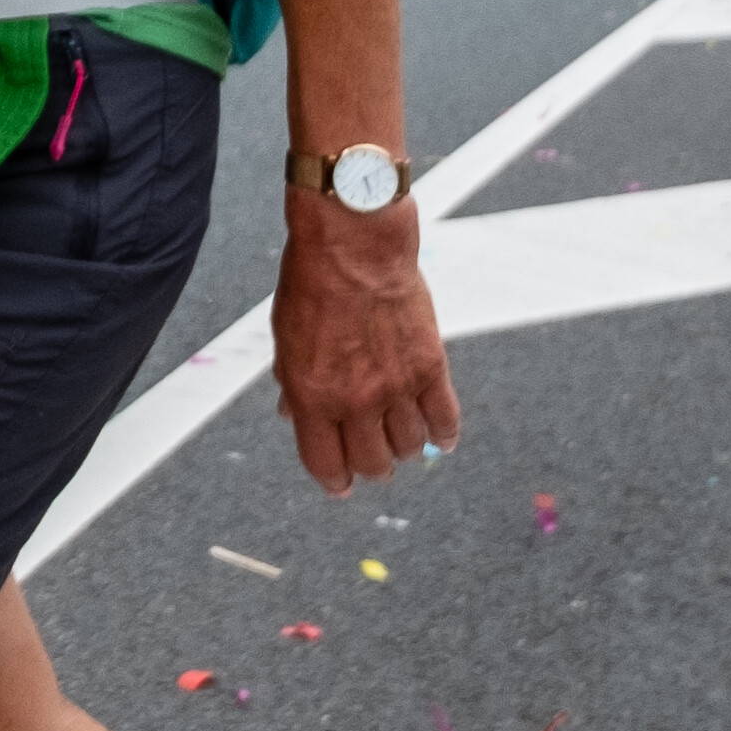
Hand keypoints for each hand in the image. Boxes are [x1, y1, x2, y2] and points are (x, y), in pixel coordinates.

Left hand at [272, 190, 456, 494]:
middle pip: (372, 463)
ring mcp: (395, 386)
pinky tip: (440, 437)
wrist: (354, 244)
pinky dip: (444, 434)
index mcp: (311, 396)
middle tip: (373, 460)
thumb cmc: (313, 283)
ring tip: (400, 436)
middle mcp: (354, 399)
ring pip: (409, 447)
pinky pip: (444, 418)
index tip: (342, 486)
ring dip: (405, 448)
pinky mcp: (430, 367)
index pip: (325, 463)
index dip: (335, 482)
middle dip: (371, 468)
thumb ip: (292, 382)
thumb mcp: (286, 338)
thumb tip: (293, 415)